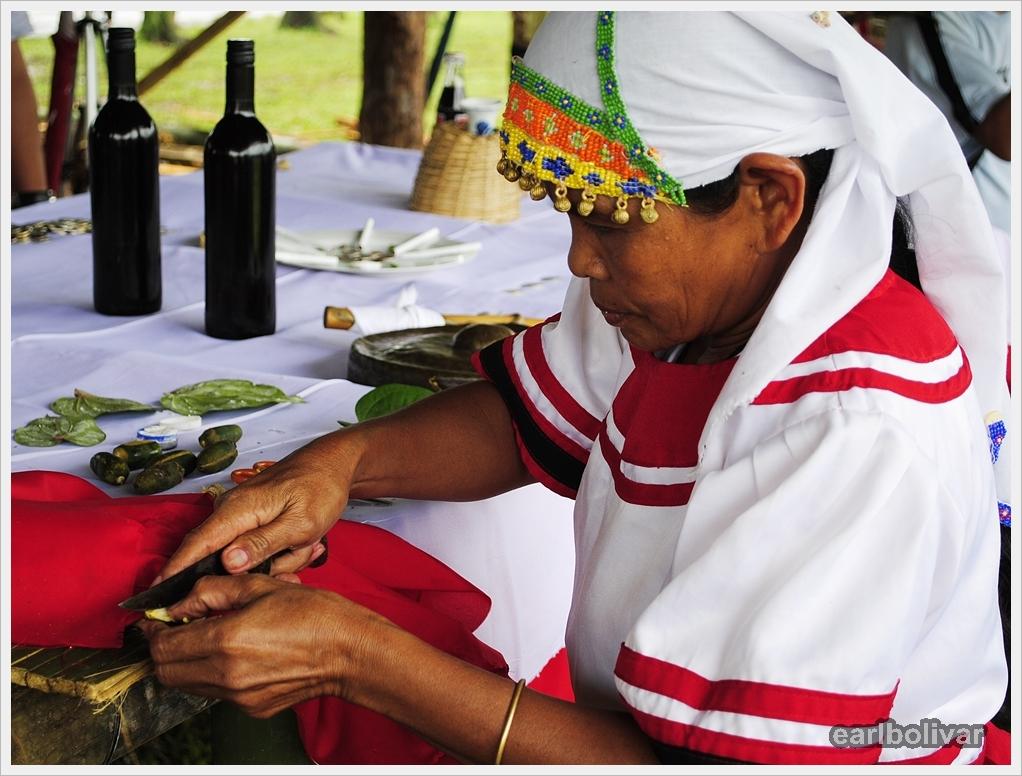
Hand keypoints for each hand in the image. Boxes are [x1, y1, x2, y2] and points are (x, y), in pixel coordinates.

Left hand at [138, 574, 383, 717]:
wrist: (349, 651)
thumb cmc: (313, 614)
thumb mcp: (260, 586)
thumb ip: (212, 591)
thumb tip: (180, 600)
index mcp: (226, 640)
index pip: (163, 647)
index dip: (153, 632)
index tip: (155, 620)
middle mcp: (226, 675)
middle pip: (167, 673)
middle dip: (163, 650)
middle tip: (176, 629)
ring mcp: (239, 697)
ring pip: (189, 685)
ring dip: (187, 663)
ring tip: (208, 638)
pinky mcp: (252, 707)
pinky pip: (217, 693)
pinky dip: (214, 674)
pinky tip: (237, 654)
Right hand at [157, 435, 358, 581]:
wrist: (333, 464)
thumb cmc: (320, 489)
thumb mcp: (300, 523)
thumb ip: (263, 544)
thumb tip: (226, 563)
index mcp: (237, 510)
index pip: (196, 545)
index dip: (175, 573)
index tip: (156, 600)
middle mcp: (231, 511)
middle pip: (225, 559)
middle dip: (262, 567)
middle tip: (300, 552)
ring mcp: (241, 515)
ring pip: (247, 558)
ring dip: (280, 558)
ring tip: (307, 541)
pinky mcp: (252, 520)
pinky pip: (257, 549)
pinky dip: (282, 552)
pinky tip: (304, 542)